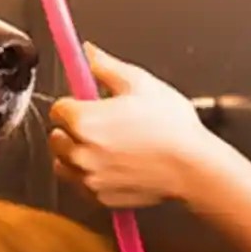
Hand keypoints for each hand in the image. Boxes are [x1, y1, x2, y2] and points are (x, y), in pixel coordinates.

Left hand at [48, 43, 210, 208]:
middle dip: (72, 129)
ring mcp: (89, 178)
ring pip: (63, 163)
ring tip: (104, 146)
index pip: (57, 109)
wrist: (193, 167)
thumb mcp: (140, 83)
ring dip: (75, 154)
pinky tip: (112, 165)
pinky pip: (81, 184)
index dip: (75, 103)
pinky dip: (89, 175)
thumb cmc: (172, 128)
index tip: (89, 104)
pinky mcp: (99, 197)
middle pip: (56, 137)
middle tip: (100, 124)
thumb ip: (107, 67)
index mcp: (84, 121)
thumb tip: (90, 53)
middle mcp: (80, 153)